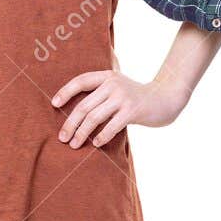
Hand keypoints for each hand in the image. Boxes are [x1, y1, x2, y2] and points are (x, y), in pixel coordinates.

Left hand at [51, 70, 189, 148]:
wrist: (166, 99)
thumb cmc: (138, 98)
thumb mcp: (120, 87)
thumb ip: (103, 92)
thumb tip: (77, 111)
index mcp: (108, 76)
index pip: (80, 81)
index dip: (65, 92)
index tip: (54, 104)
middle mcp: (113, 84)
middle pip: (84, 105)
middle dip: (70, 123)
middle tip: (62, 137)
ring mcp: (123, 97)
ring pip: (94, 117)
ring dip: (81, 133)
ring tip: (74, 144)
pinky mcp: (132, 111)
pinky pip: (111, 126)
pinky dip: (101, 137)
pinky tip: (95, 143)